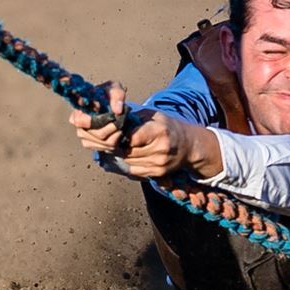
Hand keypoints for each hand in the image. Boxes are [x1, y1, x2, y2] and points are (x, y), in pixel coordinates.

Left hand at [69, 83, 219, 179]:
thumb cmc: (167, 126)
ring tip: (111, 143)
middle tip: (101, 136)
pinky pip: (133, 169)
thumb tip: (108, 118)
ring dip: (116, 153)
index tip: (109, 129)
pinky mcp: (156, 175)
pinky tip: (125, 153)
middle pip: (125, 150)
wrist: (188, 146)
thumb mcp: (152, 115)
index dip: (116, 133)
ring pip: (126, 160)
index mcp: (159, 131)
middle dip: (111, 143)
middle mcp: (160, 150)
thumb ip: (132, 118)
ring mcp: (158, 165)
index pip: (131, 137)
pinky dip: (125, 161)